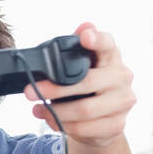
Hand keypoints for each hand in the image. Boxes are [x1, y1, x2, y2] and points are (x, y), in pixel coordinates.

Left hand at [24, 24, 134, 146]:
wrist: (101, 121)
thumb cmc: (87, 88)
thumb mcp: (82, 67)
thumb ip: (78, 49)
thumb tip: (85, 26)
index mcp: (111, 57)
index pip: (107, 44)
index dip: (97, 39)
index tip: (84, 36)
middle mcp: (122, 77)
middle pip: (87, 82)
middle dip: (54, 89)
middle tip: (30, 92)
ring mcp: (123, 102)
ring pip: (84, 110)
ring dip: (55, 112)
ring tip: (38, 110)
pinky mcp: (116, 125)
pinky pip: (84, 128)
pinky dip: (63, 125)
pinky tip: (52, 120)